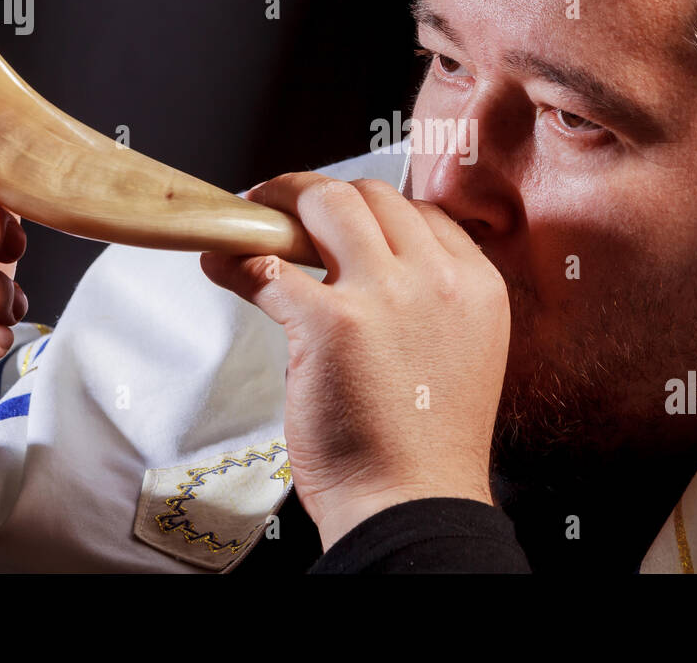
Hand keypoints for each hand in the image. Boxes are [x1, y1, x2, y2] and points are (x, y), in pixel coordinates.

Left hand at [200, 173, 509, 549]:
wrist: (412, 504)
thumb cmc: (428, 446)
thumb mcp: (464, 351)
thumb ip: (433, 302)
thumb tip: (377, 270)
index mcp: (476, 285)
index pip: (421, 212)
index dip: (373, 209)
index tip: (340, 220)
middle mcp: (437, 278)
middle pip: (372, 195)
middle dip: (321, 193)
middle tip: (284, 204)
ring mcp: (384, 295)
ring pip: (326, 205)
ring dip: (279, 202)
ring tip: (252, 215)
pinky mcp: (329, 323)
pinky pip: (270, 267)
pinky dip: (236, 259)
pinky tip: (221, 264)